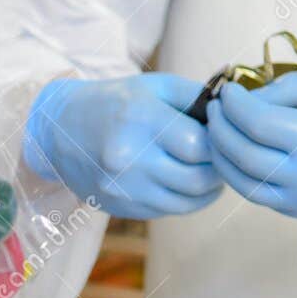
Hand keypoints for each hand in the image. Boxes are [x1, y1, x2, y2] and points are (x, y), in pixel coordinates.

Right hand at [22, 74, 223, 218]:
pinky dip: (188, 199)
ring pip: (187, 201)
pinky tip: (190, 182)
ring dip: (209, 188)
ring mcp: (123, 188)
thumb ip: (199, 97)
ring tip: (213, 171)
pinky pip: (169, 210)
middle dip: (220, 167)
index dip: (221, 141)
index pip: (200, 145)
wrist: (60, 129)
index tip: (226, 134)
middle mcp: (129, 159)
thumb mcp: (157, 86)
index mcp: (141, 122)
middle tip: (227, 156)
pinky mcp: (121, 207)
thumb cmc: (118, 102)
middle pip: (198, 178)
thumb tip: (236, 113)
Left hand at [204, 70, 296, 220]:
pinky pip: (265, 198)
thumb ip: (291, 87)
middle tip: (215, 109)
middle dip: (221, 129)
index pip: (259, 123)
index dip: (234, 105)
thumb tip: (247, 98)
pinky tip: (242, 154)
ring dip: (224, 157)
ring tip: (219, 132)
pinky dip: (245, 176)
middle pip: (245, 156)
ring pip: (246, 185)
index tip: (227, 90)